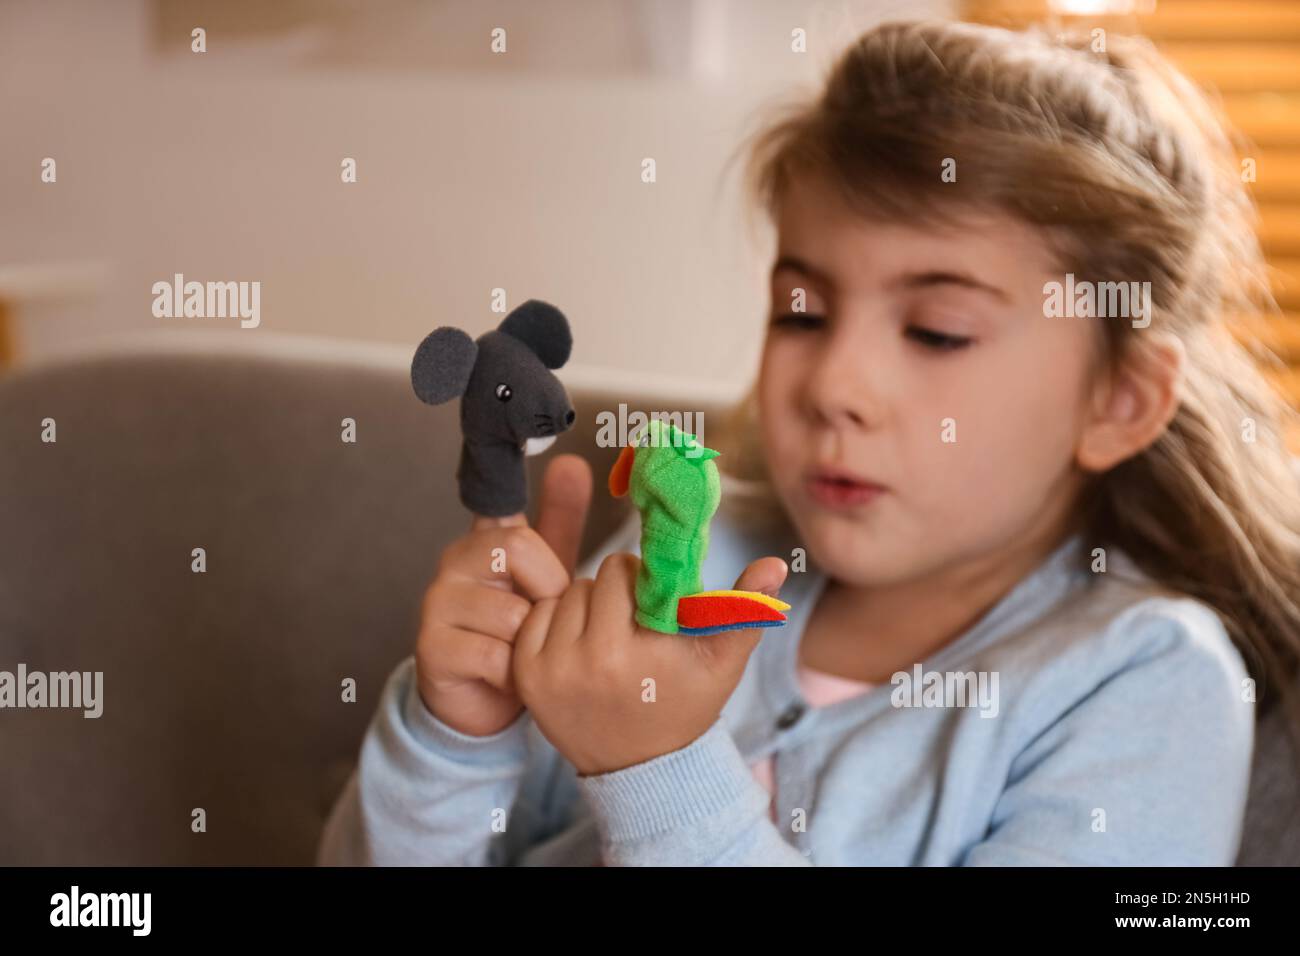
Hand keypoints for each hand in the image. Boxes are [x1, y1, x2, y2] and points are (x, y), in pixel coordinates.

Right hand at [415, 454, 592, 736]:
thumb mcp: (544, 577)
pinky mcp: (432, 648)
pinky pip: (493, 654)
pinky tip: (510, 680)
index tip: (554, 549)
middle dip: (548, 593)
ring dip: (532, 644)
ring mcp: (437, 604)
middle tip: (547, 623)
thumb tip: (572, 463)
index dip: (539, 526)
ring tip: (527, 655)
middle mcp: (454, 563)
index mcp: (484, 541)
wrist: (482, 703)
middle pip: (516, 548)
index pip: (515, 518)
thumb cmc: (517, 634)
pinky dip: (513, 675)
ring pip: (511, 612)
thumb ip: (559, 522)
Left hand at [512, 551, 787, 775]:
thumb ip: (747, 609)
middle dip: (613, 594)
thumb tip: (776, 562)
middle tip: (632, 626)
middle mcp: (577, 661)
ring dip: (584, 608)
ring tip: (608, 640)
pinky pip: (534, 619)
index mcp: (624, 651)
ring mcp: (545, 671)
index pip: (618, 569)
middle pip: (588, 581)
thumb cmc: (685, 705)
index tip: (653, 609)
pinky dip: (556, 626)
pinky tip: (581, 651)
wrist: (642, 769)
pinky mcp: (523, 677)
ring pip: (561, 597)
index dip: (640, 581)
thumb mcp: (722, 662)